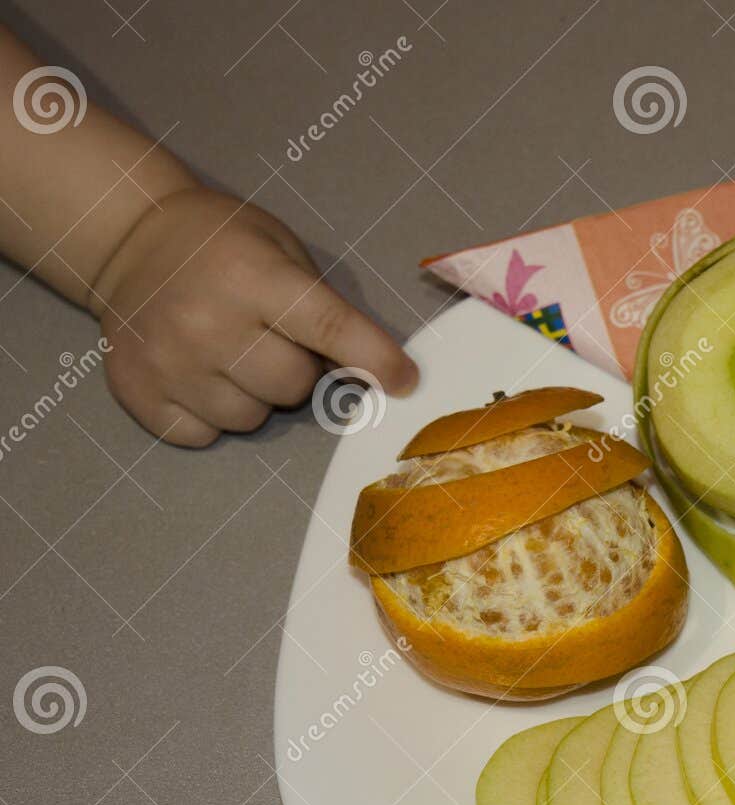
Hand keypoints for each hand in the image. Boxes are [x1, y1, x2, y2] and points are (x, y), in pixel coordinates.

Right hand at [90, 187, 416, 446]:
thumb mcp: (279, 248)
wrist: (127, 238)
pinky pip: (204, 435)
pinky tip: (196, 373)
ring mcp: (168, 361)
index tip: (405, 382)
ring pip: (250, 418)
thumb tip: (374, 372)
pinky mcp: (137, 392)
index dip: (376, 360)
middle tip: (271, 339)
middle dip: (297, 370)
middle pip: (294, 386)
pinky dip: (210, 414)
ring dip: (253, 395)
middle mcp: (208, 322)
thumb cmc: (222, 244)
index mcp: (252, 277)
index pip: (331, 330)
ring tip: (228, 353)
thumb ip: (323, 306)